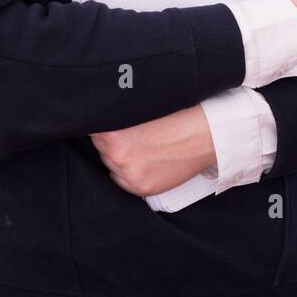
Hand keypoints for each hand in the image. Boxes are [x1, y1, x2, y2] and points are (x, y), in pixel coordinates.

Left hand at [91, 105, 215, 197]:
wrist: (205, 134)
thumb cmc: (178, 115)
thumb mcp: (142, 108)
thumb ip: (119, 115)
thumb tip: (103, 116)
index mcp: (113, 134)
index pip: (91, 129)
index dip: (99, 122)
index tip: (106, 119)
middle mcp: (117, 156)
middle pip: (99, 147)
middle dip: (110, 140)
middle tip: (130, 132)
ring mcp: (129, 175)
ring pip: (109, 164)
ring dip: (118, 156)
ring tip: (140, 145)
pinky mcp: (141, 188)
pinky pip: (122, 181)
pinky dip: (128, 172)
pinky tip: (145, 159)